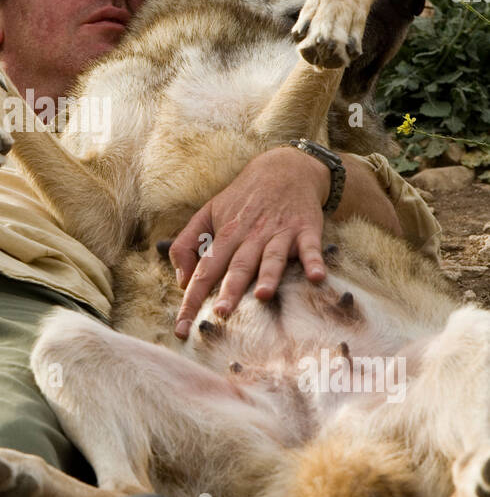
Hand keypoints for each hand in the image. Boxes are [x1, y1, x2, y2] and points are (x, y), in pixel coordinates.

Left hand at [171, 147, 329, 338]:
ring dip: (269, 275)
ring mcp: (279, 233)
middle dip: (229, 291)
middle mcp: (250, 236)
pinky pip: (311, 248)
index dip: (191, 300)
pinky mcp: (306, 230)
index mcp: (224, 236)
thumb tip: (181, 280)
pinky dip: (314, 261)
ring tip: (264, 295)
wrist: (284, 167)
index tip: (181, 329)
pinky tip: (317, 277)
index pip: (203, 272)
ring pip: (272, 257)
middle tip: (220, 315)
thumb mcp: (207, 213)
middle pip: (237, 266)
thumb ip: (187, 244)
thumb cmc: (242, 199)